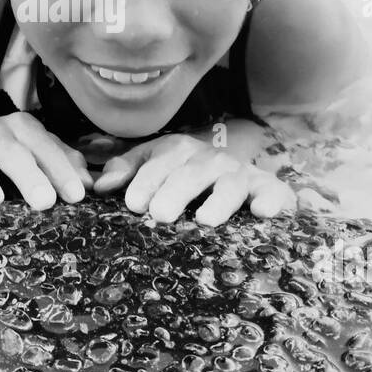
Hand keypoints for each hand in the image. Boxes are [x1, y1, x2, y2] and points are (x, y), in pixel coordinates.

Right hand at [0, 111, 93, 209]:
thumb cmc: (9, 152)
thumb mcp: (37, 152)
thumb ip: (63, 164)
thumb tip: (89, 184)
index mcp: (24, 128)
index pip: (46, 148)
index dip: (61, 170)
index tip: (76, 195)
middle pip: (14, 153)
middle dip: (30, 176)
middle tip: (44, 202)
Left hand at [92, 133, 294, 224]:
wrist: (238, 169)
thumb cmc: (185, 173)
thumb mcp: (155, 164)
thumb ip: (127, 170)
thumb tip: (99, 186)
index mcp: (180, 151)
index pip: (160, 164)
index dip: (146, 182)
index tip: (133, 204)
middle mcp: (210, 159)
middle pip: (191, 174)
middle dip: (176, 192)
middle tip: (159, 215)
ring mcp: (240, 174)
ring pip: (230, 185)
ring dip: (218, 201)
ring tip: (205, 220)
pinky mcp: (268, 190)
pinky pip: (273, 193)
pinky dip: (271, 201)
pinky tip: (263, 213)